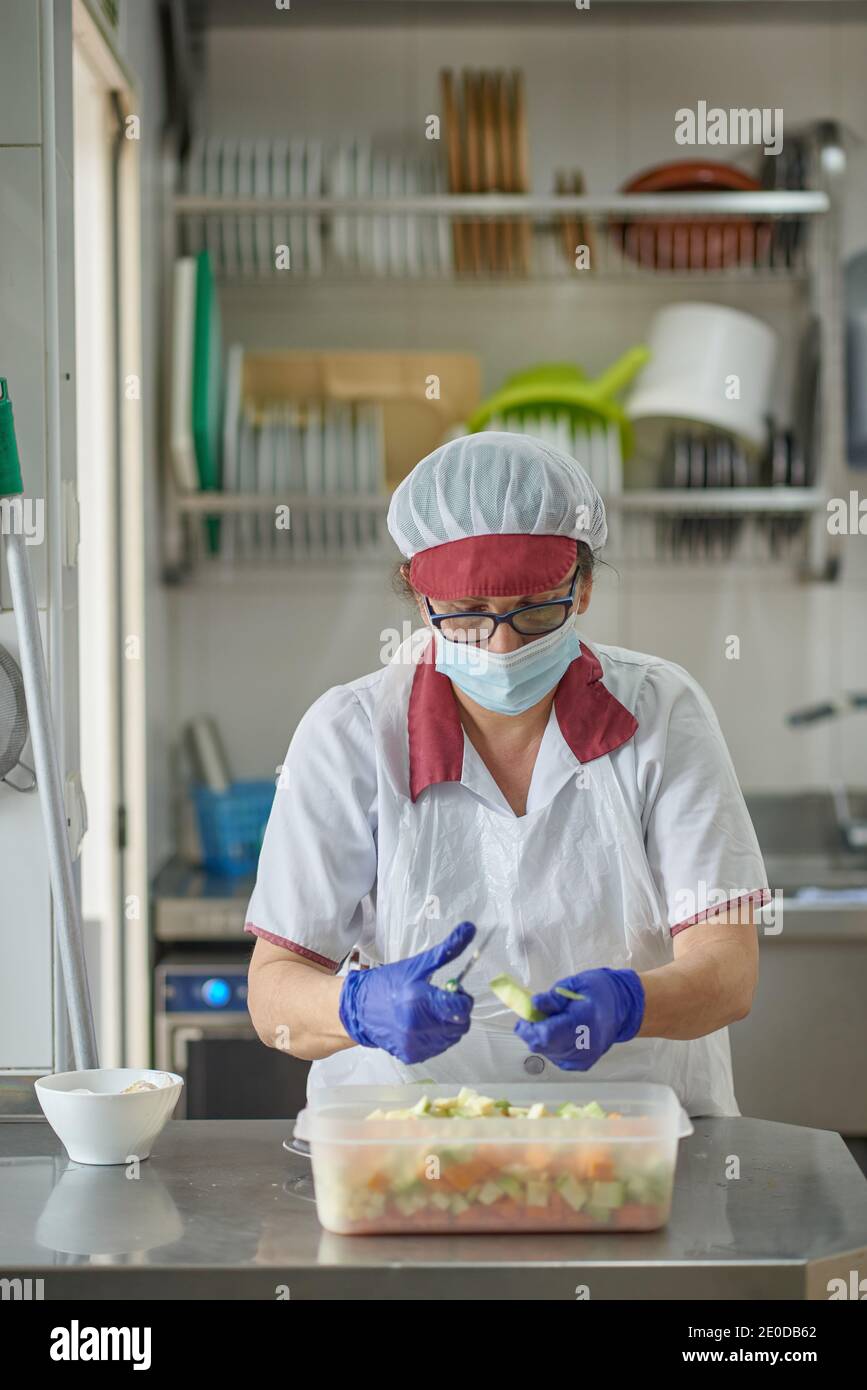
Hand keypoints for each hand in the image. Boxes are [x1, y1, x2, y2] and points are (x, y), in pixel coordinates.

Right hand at [339, 922, 475, 1064]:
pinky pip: (438, 1047)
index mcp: (419, 999)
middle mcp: (417, 1026)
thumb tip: (470, 929)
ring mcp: (414, 1043)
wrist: (360, 1009)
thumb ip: (447, 950)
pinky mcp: (412, 1055)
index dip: (462, 998)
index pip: (460, 1007)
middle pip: (460, 1023)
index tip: (455, 991)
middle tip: (443, 999)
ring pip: (452, 1036)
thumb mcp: (418, 965)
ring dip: (448, 1024)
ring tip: (431, 1011)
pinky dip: (437, 1036)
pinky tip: (424, 1024)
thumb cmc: (388, 984)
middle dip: (457, 1010)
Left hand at [514, 968, 644, 1071]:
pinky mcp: (582, 1064)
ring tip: (552, 1022)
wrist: (622, 1007)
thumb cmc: (597, 990)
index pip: (548, 1033)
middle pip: (544, 1046)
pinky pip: (556, 1058)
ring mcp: (584, 1057)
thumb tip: (533, 1005)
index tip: (526, 1015)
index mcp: (585, 1020)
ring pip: (547, 1053)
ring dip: (541, 1039)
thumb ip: (553, 997)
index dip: (530, 1026)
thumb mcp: (575, 983)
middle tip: (534, 1016)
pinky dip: (551, 1046)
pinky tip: (560, 1033)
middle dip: (531, 1032)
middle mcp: (586, 1044)